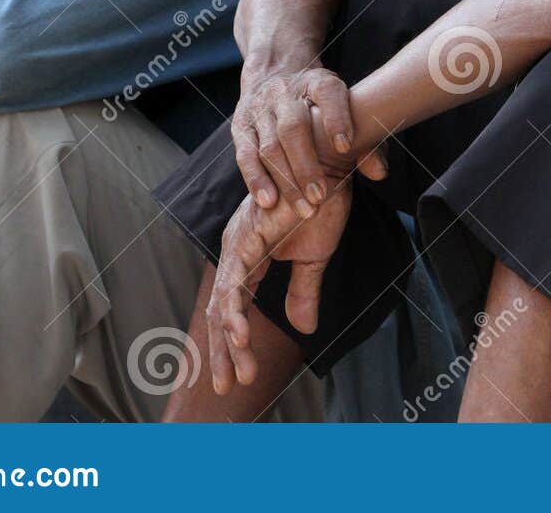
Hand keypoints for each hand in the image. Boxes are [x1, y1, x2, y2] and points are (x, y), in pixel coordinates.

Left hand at [206, 183, 350, 393]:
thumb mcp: (315, 256)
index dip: (233, 345)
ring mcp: (239, 246)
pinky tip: (238, 338)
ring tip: (234, 375)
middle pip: (221, 312)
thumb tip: (305, 328)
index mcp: (248, 253)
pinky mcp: (249, 240)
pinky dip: (236, 313)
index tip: (239, 376)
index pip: (233, 307)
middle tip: (223, 388)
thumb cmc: (322, 199)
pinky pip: (236, 285)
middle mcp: (236, 250)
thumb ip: (303, 290)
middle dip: (222, 354)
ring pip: (223, 305)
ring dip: (228, 344)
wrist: (329, 162)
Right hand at [230, 66, 387, 214]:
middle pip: (293, 127)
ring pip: (270, 146)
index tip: (345, 148)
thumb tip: (378, 172)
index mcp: (317, 82)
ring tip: (304, 209)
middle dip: (307, 166)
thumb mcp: (346, 109)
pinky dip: (256, 179)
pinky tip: (269, 201)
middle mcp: (286, 92)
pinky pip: (246, 155)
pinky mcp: (242, 127)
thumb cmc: (320, 104)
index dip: (337, 119)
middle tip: (321, 197)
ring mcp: (260, 109)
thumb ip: (367, 141)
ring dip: (286, 181)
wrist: (274, 74)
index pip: (328, 93)